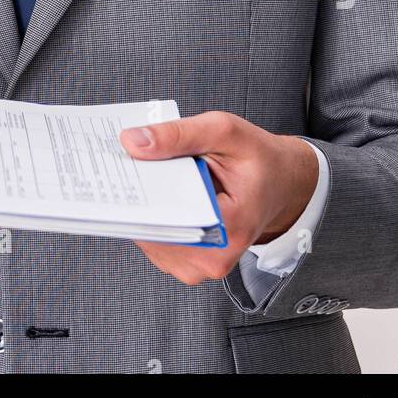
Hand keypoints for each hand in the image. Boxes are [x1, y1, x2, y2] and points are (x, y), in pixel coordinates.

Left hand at [119, 111, 318, 285]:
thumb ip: (178, 135)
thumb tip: (133, 142)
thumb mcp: (224, 132)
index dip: (141, 196)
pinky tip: (150, 191)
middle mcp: (214, 258)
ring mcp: (200, 265)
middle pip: (156, 231)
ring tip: (136, 176)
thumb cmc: (257, 158)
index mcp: (231, 227)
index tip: (118, 174)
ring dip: (140, 208)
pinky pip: (157, 242)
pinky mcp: (189, 262)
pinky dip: (149, 216)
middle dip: (136, 199)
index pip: (171, 217)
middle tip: (118, 169)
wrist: (279, 182)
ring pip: (151, 240)